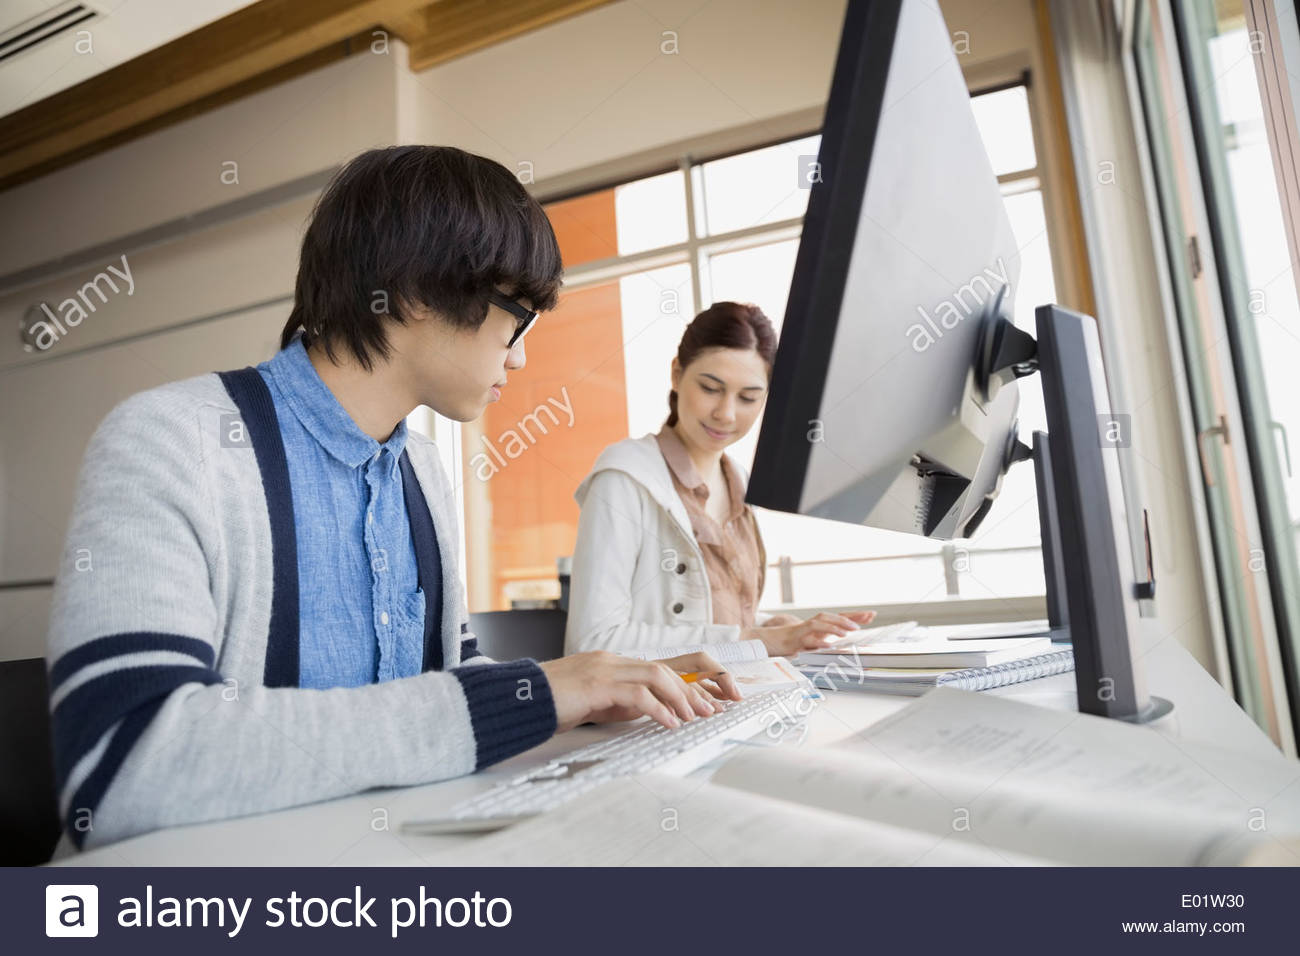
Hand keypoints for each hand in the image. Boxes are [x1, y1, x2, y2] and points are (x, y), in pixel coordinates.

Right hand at [539, 651, 738, 732]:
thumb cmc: (551, 704)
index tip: (699, 705)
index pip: (655, 670)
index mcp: (609, 662)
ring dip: (680, 698)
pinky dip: (659, 709)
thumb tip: (648, 712)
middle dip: (689, 692)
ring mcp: (604, 669)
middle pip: (662, 670)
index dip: (681, 687)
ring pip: (656, 677)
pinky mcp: (597, 684)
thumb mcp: (593, 702)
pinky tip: (669, 724)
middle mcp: (610, 660)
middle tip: (707, 711)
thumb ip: (618, 702)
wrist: (520, 699)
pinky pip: (638, 695)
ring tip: (694, 718)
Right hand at [745, 609, 877, 657]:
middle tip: (867, 618)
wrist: (766, 642)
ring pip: (820, 624)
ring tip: (849, 632)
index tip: (871, 614)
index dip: (854, 616)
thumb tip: (839, 641)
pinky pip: (807, 639)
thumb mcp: (810, 641)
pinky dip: (818, 642)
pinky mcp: (793, 640)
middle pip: (831, 617)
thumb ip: (823, 639)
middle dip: (849, 618)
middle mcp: (811, 626)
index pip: (838, 618)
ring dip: (835, 626)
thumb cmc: (788, 642)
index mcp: (817, 626)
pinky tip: (828, 645)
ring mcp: (802, 631)